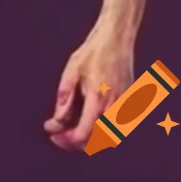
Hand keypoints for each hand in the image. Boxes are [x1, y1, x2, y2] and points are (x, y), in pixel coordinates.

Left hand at [43, 22, 133, 149]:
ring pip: (107, 137)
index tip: (52, 133)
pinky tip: (85, 120)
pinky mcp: (128, 105)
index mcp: (99, 99)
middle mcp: (115, 108)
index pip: (84, 133)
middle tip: (57, 133)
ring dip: (89, 139)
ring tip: (68, 128)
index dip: (66, 139)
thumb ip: (65, 98)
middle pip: (95, 140)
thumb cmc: (92, 52)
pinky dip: (100, 131)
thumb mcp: (71, 71)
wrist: (116, 39)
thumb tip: (56, 121)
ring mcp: (124, 108)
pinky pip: (115, 128)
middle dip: (75, 141)